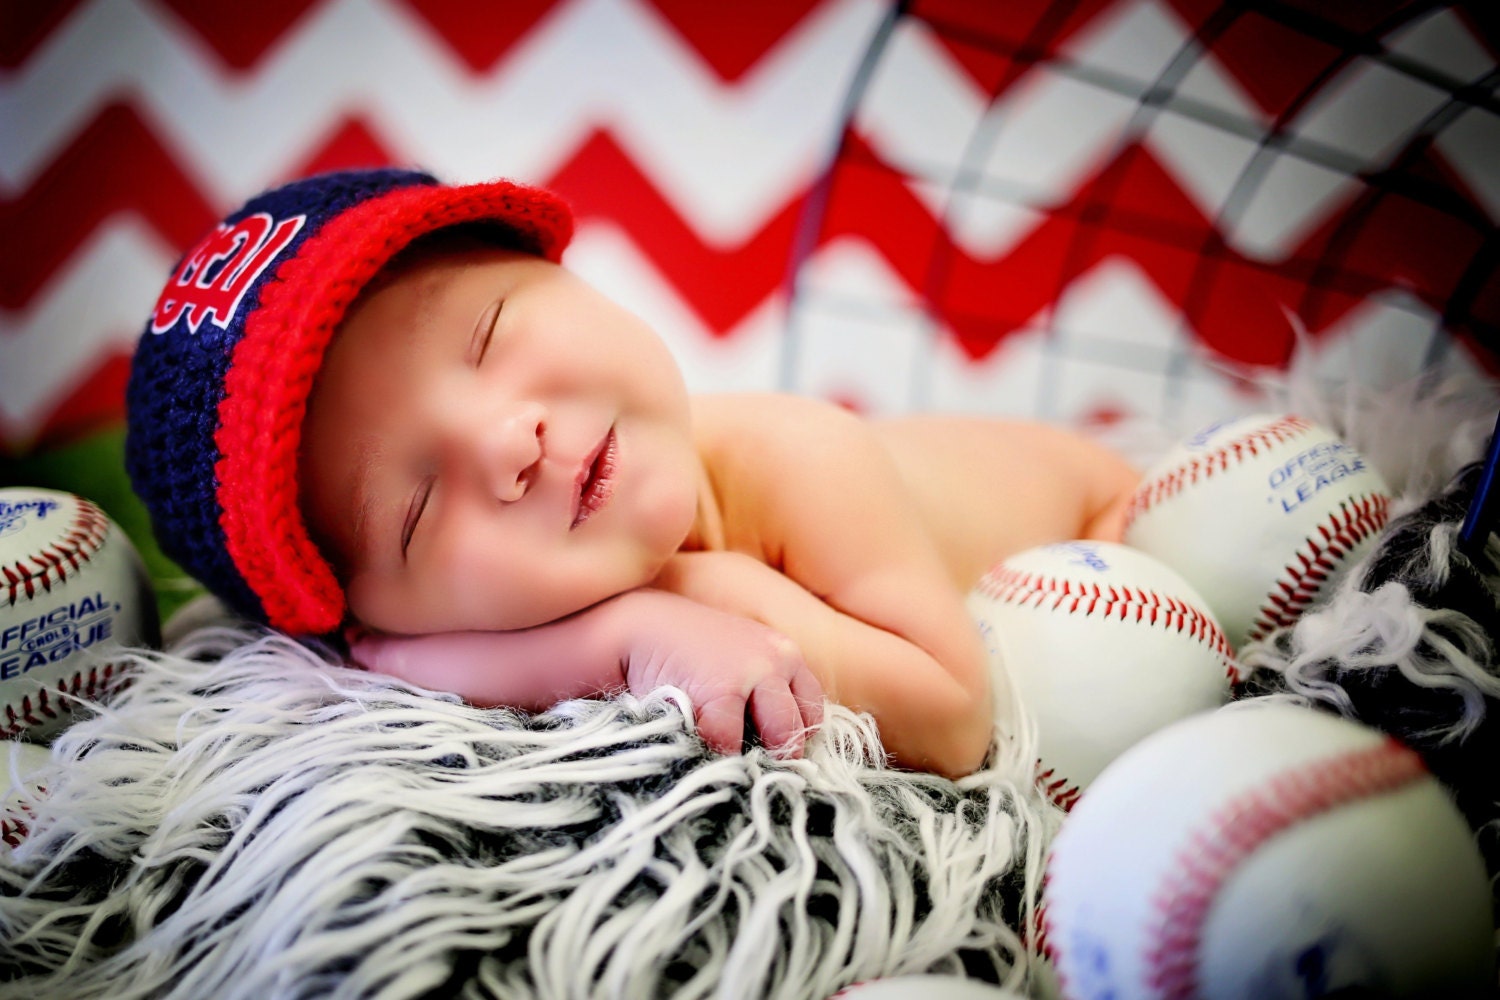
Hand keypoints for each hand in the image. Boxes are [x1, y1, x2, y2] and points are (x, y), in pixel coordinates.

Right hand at [623, 595, 824, 758]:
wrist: (639, 627)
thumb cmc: (687, 654)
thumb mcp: (736, 662)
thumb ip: (762, 694)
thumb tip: (783, 750)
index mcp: (785, 655)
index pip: (812, 711)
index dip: (794, 739)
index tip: (770, 756)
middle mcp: (779, 659)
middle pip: (803, 727)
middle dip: (781, 754)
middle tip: (756, 771)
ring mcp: (754, 672)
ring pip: (782, 736)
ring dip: (758, 757)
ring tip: (735, 769)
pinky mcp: (722, 689)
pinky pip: (732, 741)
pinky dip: (717, 755)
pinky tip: (701, 752)